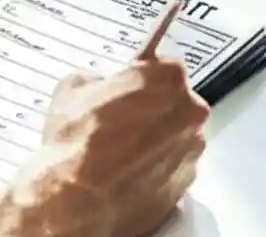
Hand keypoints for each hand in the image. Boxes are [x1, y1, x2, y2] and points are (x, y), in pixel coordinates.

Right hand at [0, 57, 209, 236]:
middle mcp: (190, 110)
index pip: (163, 67)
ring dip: (157, 137)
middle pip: (175, 100)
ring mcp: (192, 148)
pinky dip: (158, 165)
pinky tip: (130, 169)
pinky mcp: (188, 180)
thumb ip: (96, 79)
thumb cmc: (78, 140)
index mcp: (168, 76)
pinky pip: (175, 164)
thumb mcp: (72, 88)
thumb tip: (97, 85)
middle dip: (152, 107)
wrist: (79, 198)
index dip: (141, 78)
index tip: (128, 87)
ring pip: (177, 133)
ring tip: (122, 149)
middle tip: (121, 119)